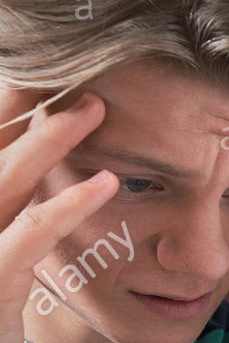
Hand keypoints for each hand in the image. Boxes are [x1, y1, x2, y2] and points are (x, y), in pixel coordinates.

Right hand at [1, 91, 118, 325]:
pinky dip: (67, 206)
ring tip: (96, 107)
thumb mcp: (2, 275)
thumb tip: (51, 188)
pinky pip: (28, 237)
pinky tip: (105, 184)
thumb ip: (18, 228)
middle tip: (75, 67)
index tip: (52, 74)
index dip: (11, 110)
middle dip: (24, 104)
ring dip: (50, 140)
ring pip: (3, 180)